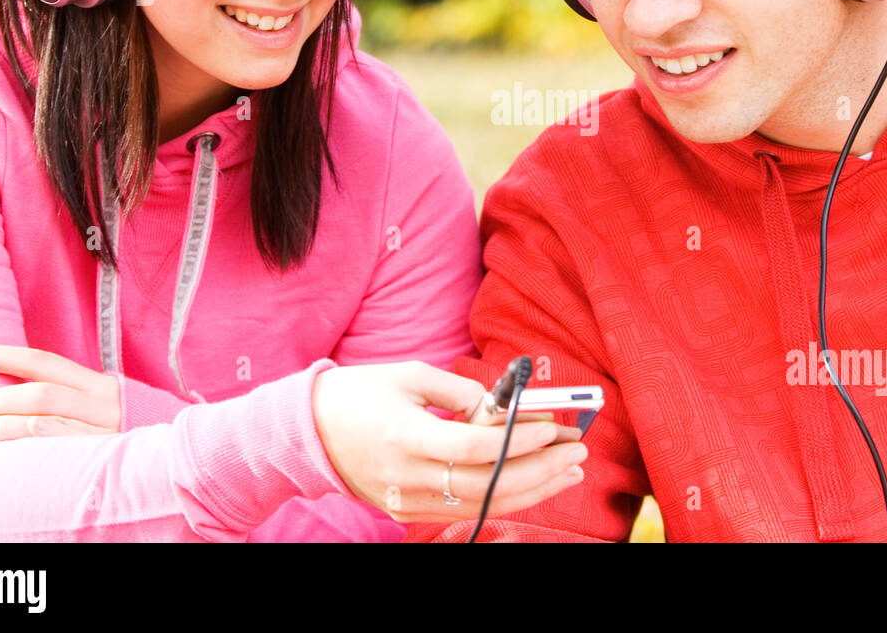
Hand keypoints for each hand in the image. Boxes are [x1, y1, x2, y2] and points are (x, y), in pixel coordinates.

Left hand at [0, 345, 120, 444]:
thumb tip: (8, 389)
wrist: (172, 453)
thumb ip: (65, 394)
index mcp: (96, 383)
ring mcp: (102, 428)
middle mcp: (100, 401)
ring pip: (42, 419)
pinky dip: (36, 438)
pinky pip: (63, 443)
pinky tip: (11, 441)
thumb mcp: (99, 405)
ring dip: (0, 426)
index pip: (40, 361)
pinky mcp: (102, 453)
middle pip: (37, 393)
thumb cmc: (123, 428)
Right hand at [311, 361, 586, 522]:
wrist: (308, 431)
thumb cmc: (362, 393)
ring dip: (533, 489)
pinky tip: (533, 484)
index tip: (555, 427)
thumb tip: (508, 407)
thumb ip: (461, 391)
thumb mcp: (410, 376)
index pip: (476, 447)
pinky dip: (504, 498)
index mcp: (406, 436)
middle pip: (488, 483)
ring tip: (570, 472)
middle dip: (541, 469)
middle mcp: (408, 476)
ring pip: (483, 504)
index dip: (520, 439)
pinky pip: (466, 510)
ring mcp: (407, 500)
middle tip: (578, 453)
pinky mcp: (406, 510)